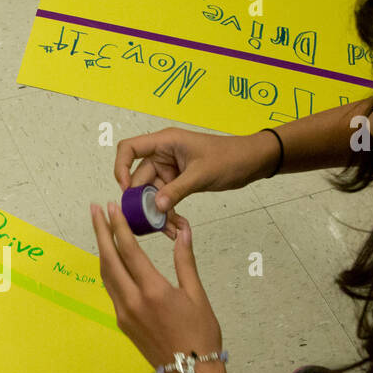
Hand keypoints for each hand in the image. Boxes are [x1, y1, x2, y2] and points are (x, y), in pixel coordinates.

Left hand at [90, 202, 221, 370]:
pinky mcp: (122, 322)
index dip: (118, 226)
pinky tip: (111, 259)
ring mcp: (124, 313)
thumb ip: (185, 262)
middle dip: (100, 232)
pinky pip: (111, 290)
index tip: (110, 208)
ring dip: (102, 250)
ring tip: (100, 229)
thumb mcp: (197, 295)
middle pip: (109, 259)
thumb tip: (183, 232)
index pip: (129, 251)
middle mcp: (132, 300)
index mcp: (153, 290)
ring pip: (106, 275)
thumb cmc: (199, 334)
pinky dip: (109, 269)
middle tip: (94, 210)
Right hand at [115, 127, 277, 238]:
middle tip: (150, 223)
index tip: (126, 191)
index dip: (120, 168)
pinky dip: (168, 212)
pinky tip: (175, 227)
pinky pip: (165, 198)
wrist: (252, 161)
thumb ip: (177, 190)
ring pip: (152, 194)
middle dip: (144, 203)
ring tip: (170, 230)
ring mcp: (169, 169)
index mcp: (165, 142)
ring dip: (158, 213)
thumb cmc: (230, 157)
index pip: (129, 149)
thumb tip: (156, 207)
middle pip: (139, 179)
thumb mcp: (202, 174)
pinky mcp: (177, 181)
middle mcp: (162, 155)